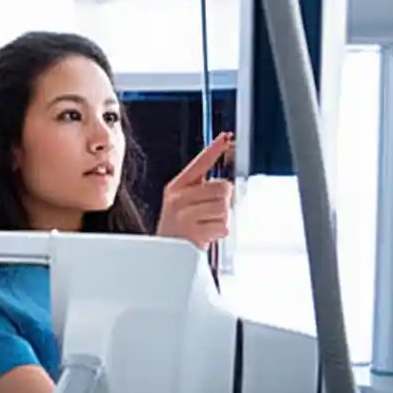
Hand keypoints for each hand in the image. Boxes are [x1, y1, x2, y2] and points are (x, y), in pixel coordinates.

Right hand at [155, 132, 234, 249]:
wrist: (163, 254)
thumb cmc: (179, 228)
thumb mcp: (183, 203)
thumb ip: (202, 189)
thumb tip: (228, 183)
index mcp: (176, 187)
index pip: (199, 163)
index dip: (214, 149)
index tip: (227, 137)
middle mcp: (178, 198)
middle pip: (222, 187)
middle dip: (224, 200)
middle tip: (212, 211)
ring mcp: (185, 215)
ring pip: (224, 207)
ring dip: (222, 218)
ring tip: (208, 225)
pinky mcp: (194, 231)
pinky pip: (223, 226)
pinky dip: (219, 232)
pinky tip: (206, 235)